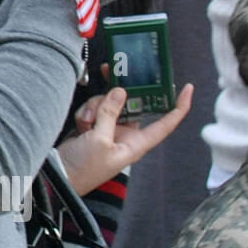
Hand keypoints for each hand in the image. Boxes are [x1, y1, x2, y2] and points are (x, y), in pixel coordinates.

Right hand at [58, 83, 193, 195]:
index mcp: (137, 144)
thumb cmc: (83, 169)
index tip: (187, 88)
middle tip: (110, 72)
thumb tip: (121, 91)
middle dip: (119, 94)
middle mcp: (128, 136)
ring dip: (97, 107)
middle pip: (132, 104)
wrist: (59, 176)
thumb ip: (110, 114)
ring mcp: (111, 130)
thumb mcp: (99, 140)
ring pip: (111, 103)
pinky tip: (81, 124)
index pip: (166, 123)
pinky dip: (87, 113)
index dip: (178, 106)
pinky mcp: (96, 127)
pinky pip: (96, 109)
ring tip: (87, 121)